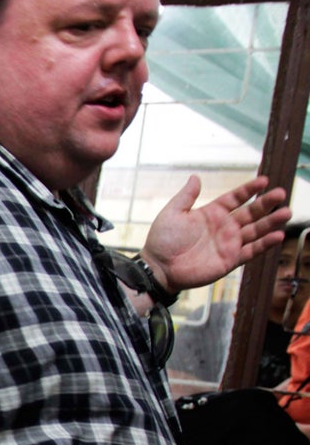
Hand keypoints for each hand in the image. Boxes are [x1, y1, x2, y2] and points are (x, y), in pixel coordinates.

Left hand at [143, 175, 290, 293]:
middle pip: (250, 212)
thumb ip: (186, 196)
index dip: (249, 190)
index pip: (235, 198)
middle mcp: (224, 227)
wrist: (158, 267)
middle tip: (281, 193)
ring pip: (255, 230)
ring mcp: (228, 243)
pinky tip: (277, 236)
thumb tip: (195, 176)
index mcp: (211, 213)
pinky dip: (264, 244)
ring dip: (271, 222)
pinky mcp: (230, 260)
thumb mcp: (173, 213)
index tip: (263, 181)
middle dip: (266, 203)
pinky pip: (251, 250)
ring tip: (286, 212)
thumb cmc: (162, 241)